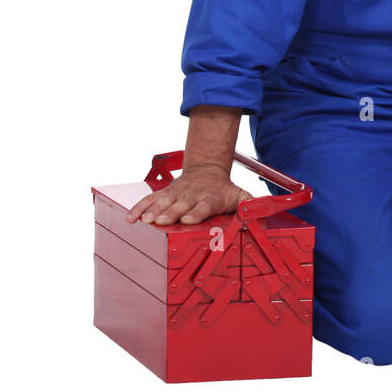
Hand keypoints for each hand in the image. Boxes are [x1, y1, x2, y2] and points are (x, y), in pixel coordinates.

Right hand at [125, 165, 251, 225]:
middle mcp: (192, 195)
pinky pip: (150, 200)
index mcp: (211, 197)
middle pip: (181, 204)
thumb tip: (260, 212)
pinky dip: (139, 208)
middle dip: (171, 212)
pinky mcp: (165, 193)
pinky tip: (130, 218)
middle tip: (163, 221)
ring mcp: (177, 193)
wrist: (207, 170)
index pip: (205, 205)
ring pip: (163, 201)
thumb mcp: (240, 195)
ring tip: (145, 221)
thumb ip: (249, 204)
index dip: (197, 212)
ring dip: (153, 211)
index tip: (190, 219)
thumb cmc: (223, 190)